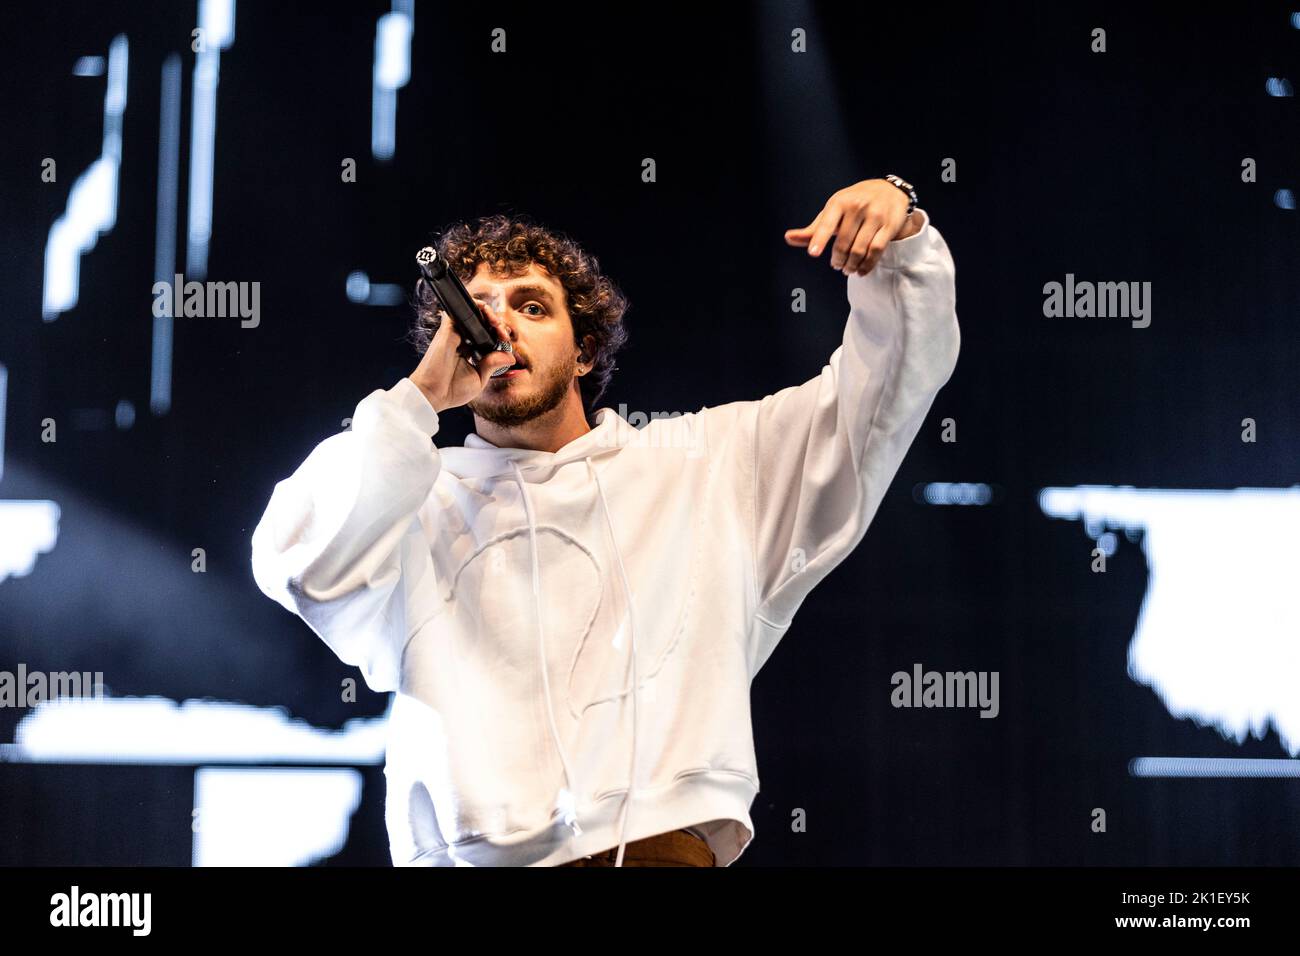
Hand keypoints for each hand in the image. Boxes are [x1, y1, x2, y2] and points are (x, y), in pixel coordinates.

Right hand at [407, 296, 515, 412]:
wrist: (432, 394)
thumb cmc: (452, 390)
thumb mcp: (480, 378)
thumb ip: (494, 364)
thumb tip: (512, 356)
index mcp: (468, 351)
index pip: (487, 336)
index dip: (499, 336)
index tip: (506, 342)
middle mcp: (461, 340)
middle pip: (482, 323)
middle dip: (497, 324)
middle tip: (504, 334)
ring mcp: (453, 333)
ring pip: (473, 313)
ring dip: (489, 314)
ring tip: (498, 324)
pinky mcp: (448, 329)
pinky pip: (461, 310)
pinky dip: (475, 306)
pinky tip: (486, 313)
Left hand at [784, 178, 917, 275]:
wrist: (888, 191)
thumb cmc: (853, 205)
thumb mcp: (833, 212)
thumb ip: (813, 229)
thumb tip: (788, 238)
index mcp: (840, 202)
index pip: (827, 223)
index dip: (819, 239)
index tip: (812, 253)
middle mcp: (858, 206)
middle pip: (843, 243)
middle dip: (838, 259)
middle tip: (836, 265)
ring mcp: (875, 215)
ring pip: (859, 249)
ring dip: (851, 265)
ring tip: (847, 269)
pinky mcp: (889, 225)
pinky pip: (876, 250)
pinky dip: (867, 265)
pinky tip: (861, 271)